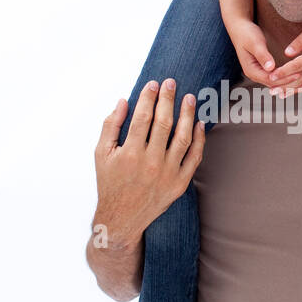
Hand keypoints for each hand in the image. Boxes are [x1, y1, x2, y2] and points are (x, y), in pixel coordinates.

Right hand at [93, 81, 205, 245]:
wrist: (122, 218)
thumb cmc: (110, 183)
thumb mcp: (101, 154)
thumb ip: (110, 126)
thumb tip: (123, 101)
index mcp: (130, 153)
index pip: (142, 117)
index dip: (149, 97)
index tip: (153, 84)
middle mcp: (150, 163)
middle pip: (164, 123)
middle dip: (168, 99)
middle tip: (171, 82)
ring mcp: (167, 174)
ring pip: (183, 138)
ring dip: (187, 115)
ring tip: (188, 98)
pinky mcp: (179, 184)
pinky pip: (194, 158)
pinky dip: (199, 140)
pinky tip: (199, 124)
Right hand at [227, 16, 301, 93]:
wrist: (239, 28)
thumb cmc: (246, 33)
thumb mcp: (254, 43)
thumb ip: (262, 55)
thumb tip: (270, 67)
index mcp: (251, 71)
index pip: (271, 80)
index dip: (286, 79)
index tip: (300, 74)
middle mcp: (256, 75)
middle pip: (277, 85)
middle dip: (295, 86)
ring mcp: (261, 73)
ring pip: (280, 83)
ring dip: (295, 85)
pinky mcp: (266, 69)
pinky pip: (280, 78)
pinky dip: (291, 79)